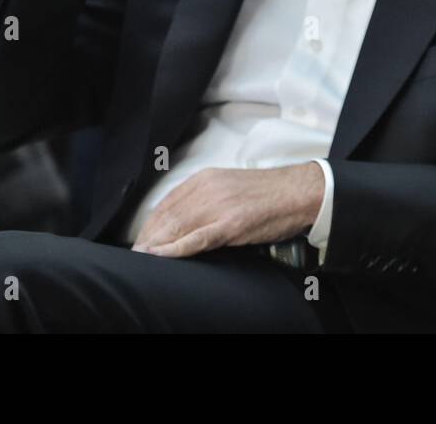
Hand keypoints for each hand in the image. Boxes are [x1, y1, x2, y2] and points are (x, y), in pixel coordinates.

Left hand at [131, 163, 325, 257]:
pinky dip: (174, 248)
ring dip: (156, 245)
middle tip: (136, 253)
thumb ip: (206, 198)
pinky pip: (196, 238)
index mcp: (206, 178)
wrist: (299, 192)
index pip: (167, 202)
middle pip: (167, 216)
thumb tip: (183, 219)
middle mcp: (208, 188)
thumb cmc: (268, 193)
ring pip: (177, 227)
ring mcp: (219, 206)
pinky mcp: (230, 224)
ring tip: (142, 258)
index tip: (141, 239)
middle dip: (149, 236)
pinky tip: (160, 255)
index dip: (150, 223)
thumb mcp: (230, 188)